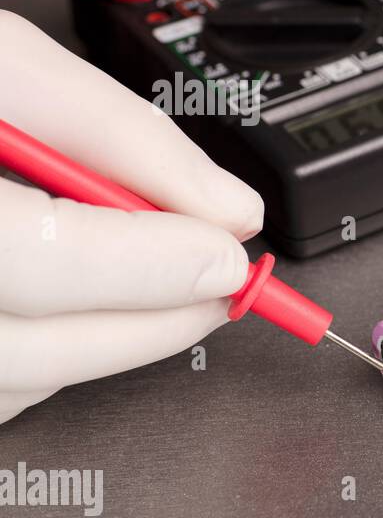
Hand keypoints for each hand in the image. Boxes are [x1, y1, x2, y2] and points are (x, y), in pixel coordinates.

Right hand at [0, 11, 263, 423]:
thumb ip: (108, 130)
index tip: (226, 253)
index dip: (141, 265)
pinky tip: (65, 309)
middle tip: (217, 284)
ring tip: (154, 289)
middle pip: (17, 348)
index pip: (28, 257)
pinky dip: (39, 361)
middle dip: (143, 320)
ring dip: (98, 345)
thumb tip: (220, 208)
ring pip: (3, 386)